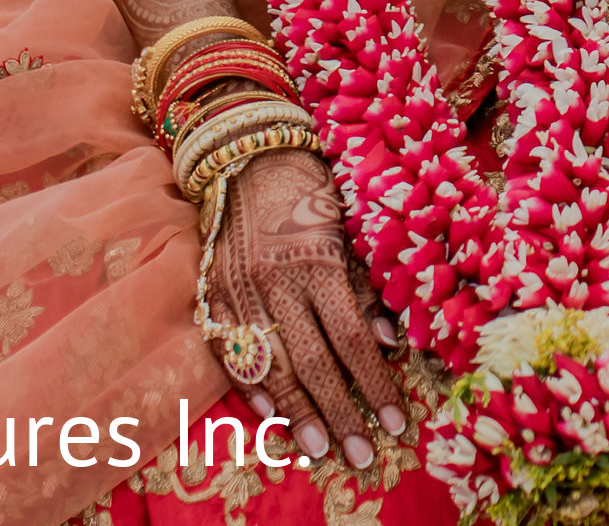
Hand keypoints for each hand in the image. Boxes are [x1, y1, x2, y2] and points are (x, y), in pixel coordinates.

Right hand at [206, 149, 409, 474]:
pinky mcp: (213, 295)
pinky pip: (230, 351)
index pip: (352, 341)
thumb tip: (390, 341)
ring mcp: (240, 293)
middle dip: (340, 415)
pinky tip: (272, 415)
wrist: (246, 154)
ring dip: (298, 414)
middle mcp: (277, 284)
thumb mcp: (350, 224)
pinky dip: (252, 386)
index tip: (395, 422)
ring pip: (271, 367)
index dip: (375, 386)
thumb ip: (367, 283)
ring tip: (320, 449)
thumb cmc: (311, 186)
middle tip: (361, 456)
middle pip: (314, 365)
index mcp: (319, 264)